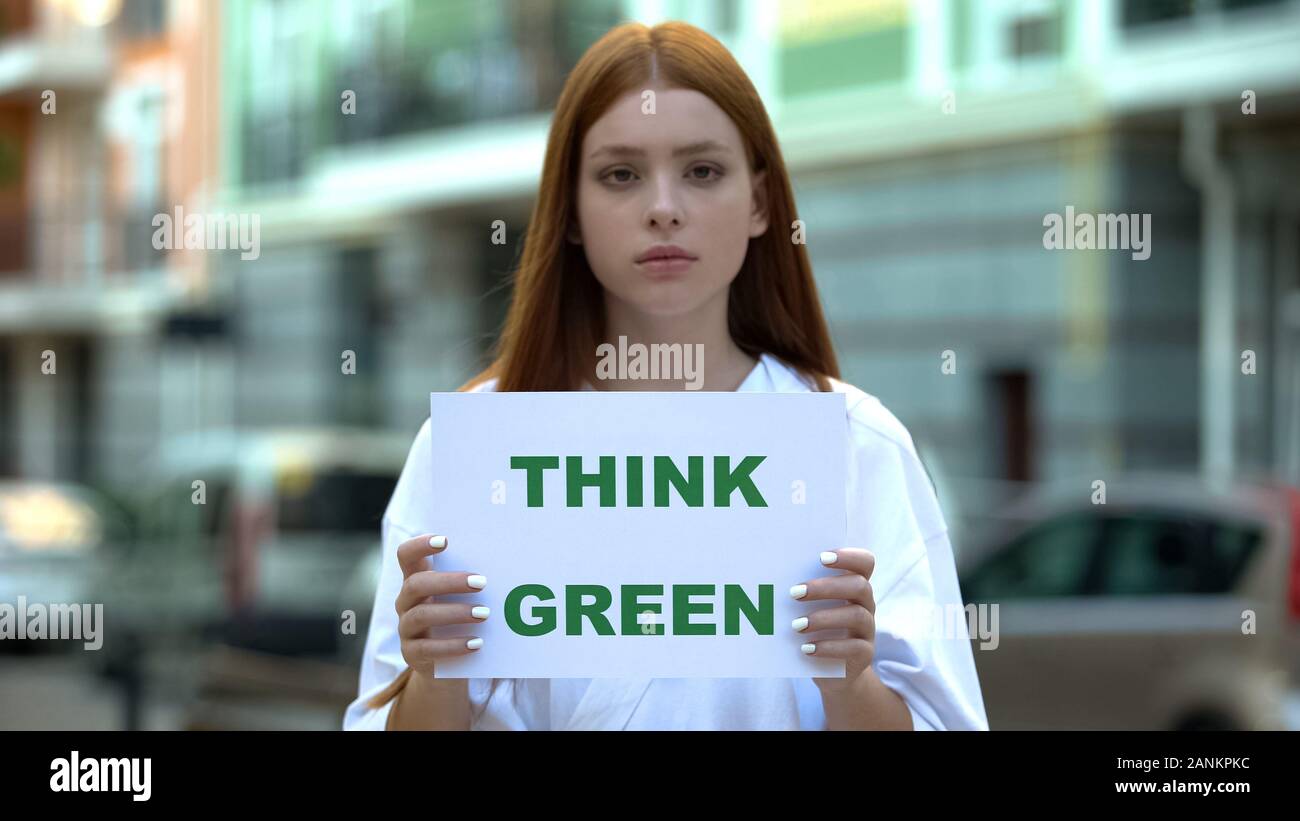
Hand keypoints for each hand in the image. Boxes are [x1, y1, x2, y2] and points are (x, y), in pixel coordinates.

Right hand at [395, 534, 488, 677]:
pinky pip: (428, 648)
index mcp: (416, 580)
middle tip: (481, 583)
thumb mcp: (459, 599)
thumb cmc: (457, 619)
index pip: (406, 555)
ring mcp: (406, 628)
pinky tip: (476, 643)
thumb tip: (506, 567)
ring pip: (421, 615)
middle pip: (416, 584)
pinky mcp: (411, 654)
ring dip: (455, 612)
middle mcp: (406, 602)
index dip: (420, 545)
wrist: (444, 664)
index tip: (445, 540)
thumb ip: (469, 582)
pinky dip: (454, 645)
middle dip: (449, 581)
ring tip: (484, 614)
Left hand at [791, 548, 875, 692]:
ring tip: (796, 625)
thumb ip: (802, 592)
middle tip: (794, 593)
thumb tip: (770, 579)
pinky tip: (806, 648)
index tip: (821, 557)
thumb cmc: (815, 629)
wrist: (830, 671)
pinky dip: (828, 647)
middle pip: (859, 586)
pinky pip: (854, 648)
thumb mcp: (810, 608)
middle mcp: (866, 604)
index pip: (865, 562)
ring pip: (857, 616)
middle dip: (825, 587)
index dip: (849, 556)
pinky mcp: (864, 654)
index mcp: (854, 586)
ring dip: (824, 618)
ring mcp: (868, 629)